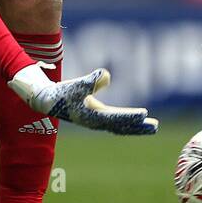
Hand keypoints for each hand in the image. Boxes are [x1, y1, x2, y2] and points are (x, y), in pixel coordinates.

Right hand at [8, 63, 157, 135]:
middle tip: (155, 126)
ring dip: (136, 126)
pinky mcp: (96, 115)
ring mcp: (96, 120)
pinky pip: (116, 121)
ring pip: (120, 125)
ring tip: (151, 125)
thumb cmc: (60, 92)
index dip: (130, 116)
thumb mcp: (74, 84)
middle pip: (122, 126)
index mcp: (91, 116)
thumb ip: (90, 81)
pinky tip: (136, 119)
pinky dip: (127, 121)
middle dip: (138, 126)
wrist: (46, 100)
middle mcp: (96, 121)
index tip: (144, 114)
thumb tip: (106, 75)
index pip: (116, 117)